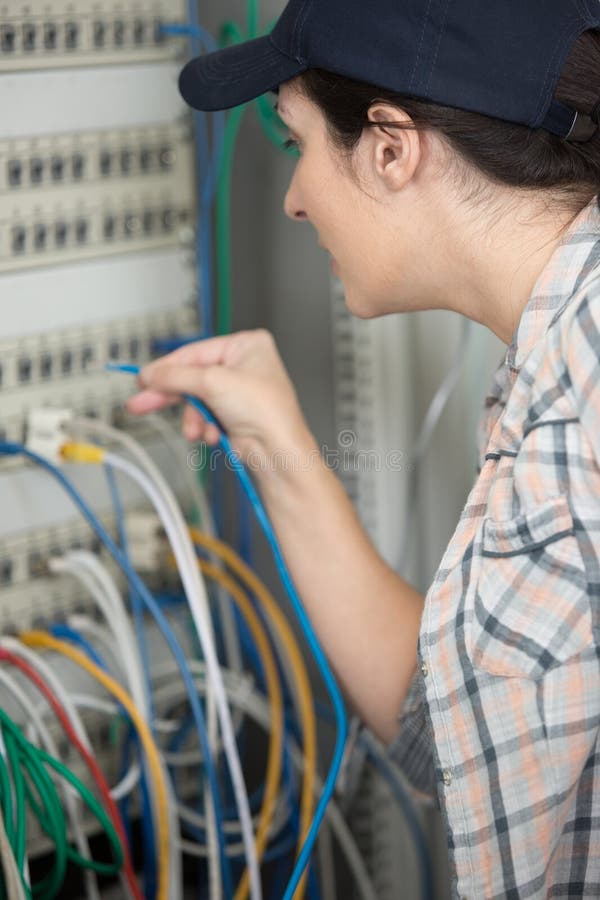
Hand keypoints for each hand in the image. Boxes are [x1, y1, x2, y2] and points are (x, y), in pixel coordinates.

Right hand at [126, 330, 307, 464]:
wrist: (278, 453)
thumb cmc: (267, 413)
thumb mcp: (213, 383)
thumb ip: (176, 376)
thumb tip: (150, 373)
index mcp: (247, 346)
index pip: (196, 352)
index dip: (167, 367)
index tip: (143, 378)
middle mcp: (244, 366)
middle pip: (193, 377)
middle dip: (169, 395)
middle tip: (141, 402)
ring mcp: (238, 392)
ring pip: (196, 400)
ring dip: (193, 418)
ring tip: (195, 430)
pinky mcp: (233, 414)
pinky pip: (204, 416)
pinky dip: (204, 428)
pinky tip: (211, 435)